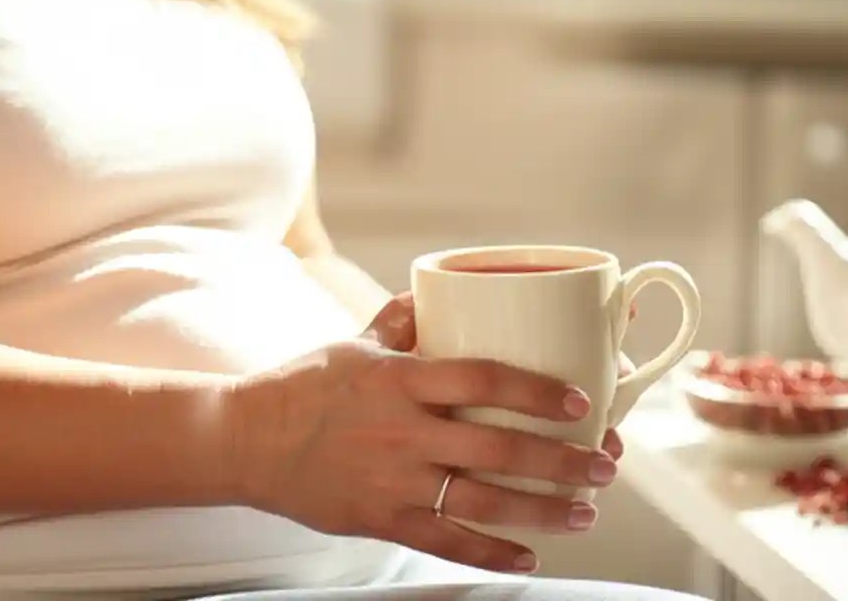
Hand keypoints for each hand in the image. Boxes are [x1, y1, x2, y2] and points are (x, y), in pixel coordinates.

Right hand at [226, 295, 620, 572]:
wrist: (243, 440)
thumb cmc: (304, 386)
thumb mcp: (356, 342)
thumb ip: (404, 319)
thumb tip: (440, 290)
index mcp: (402, 379)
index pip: (483, 377)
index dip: (537, 390)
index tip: (580, 400)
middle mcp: (403, 430)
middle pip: (498, 446)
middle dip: (561, 459)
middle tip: (604, 464)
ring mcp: (393, 479)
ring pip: (481, 501)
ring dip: (541, 509)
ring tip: (584, 512)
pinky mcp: (381, 519)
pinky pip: (444, 541)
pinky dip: (490, 554)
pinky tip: (528, 557)